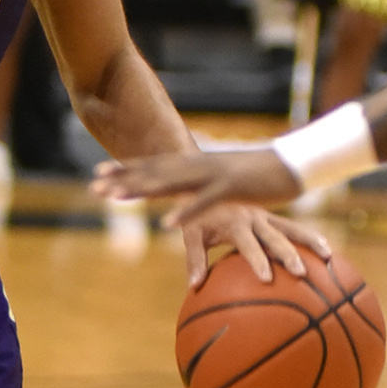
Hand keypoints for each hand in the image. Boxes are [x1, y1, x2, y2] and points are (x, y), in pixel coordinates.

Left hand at [93, 148, 302, 217]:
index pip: (153, 165)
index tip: (98, 172)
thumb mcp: (223, 181)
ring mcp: (213, 175)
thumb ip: (203, 186)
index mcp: (195, 164)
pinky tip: (165, 223)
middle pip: (153, 172)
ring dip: (142, 190)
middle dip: (122, 179)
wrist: (292, 163)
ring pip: (171, 183)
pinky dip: (185, 212)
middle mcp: (198, 166)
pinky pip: (204, 203)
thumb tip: (187, 192)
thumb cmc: (258, 174)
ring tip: (116, 198)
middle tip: (93, 186)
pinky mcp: (232, 188)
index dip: (125, 168)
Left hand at [175, 201, 331, 286]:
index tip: (267, 279)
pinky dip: (309, 237)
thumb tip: (193, 287)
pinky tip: (326, 250)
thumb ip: (195, 259)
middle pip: (276, 237)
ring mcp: (265, 216)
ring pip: (292, 228)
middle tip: (301, 273)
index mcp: (235, 222)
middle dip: (289, 255)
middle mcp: (254, 218)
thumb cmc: (196, 213)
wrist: (203, 181)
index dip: (257, 261)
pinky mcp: (271, 217)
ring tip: (329, 256)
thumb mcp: (191, 233)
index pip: (248, 245)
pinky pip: (292, 228)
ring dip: (310, 241)